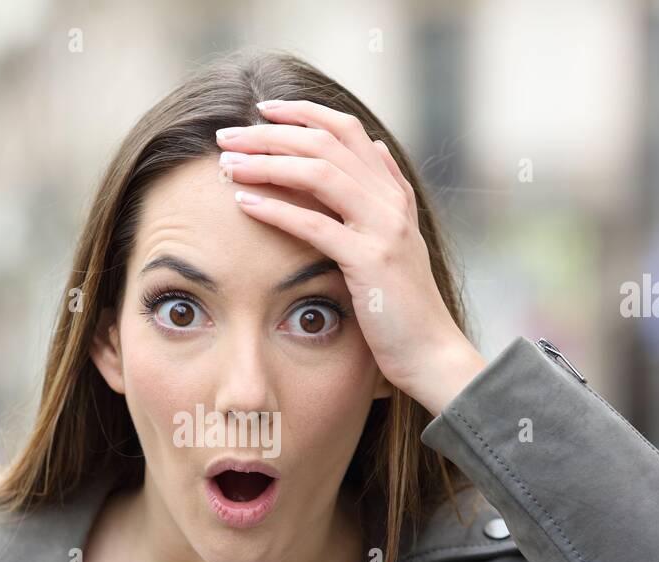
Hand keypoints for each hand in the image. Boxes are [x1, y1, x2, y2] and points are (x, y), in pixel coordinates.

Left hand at [217, 99, 487, 417]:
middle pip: (325, 144)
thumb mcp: (398, 240)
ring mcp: (383, 229)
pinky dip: (276, 209)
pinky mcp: (369, 262)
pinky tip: (243, 202)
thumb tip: (375, 147)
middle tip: (226, 134)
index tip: (263, 110)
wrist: (431, 354)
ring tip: (227, 163)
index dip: (304, 113)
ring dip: (266, 162)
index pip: (347, 131)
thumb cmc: (403, 306)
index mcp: (394, 193)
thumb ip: (386, 193)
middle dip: (271, 133)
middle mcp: (391, 202)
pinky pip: (314, 224)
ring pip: (318, 174)